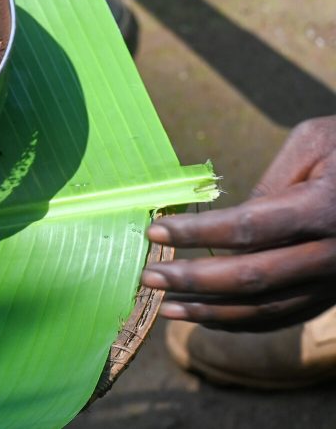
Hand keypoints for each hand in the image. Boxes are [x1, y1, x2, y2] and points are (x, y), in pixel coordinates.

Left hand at [141, 115, 335, 330]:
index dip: (197, 232)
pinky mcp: (335, 294)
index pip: (249, 228)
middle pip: (252, 278)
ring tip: (162, 305)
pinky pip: (283, 317)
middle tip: (147, 275)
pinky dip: (239, 322)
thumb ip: (268, 182)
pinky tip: (201, 315)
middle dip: (193, 280)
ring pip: (265, 309)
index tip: (155, 231)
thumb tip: (225, 221)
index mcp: (324, 209)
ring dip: (209, 311)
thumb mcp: (313, 143)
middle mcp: (334, 253)